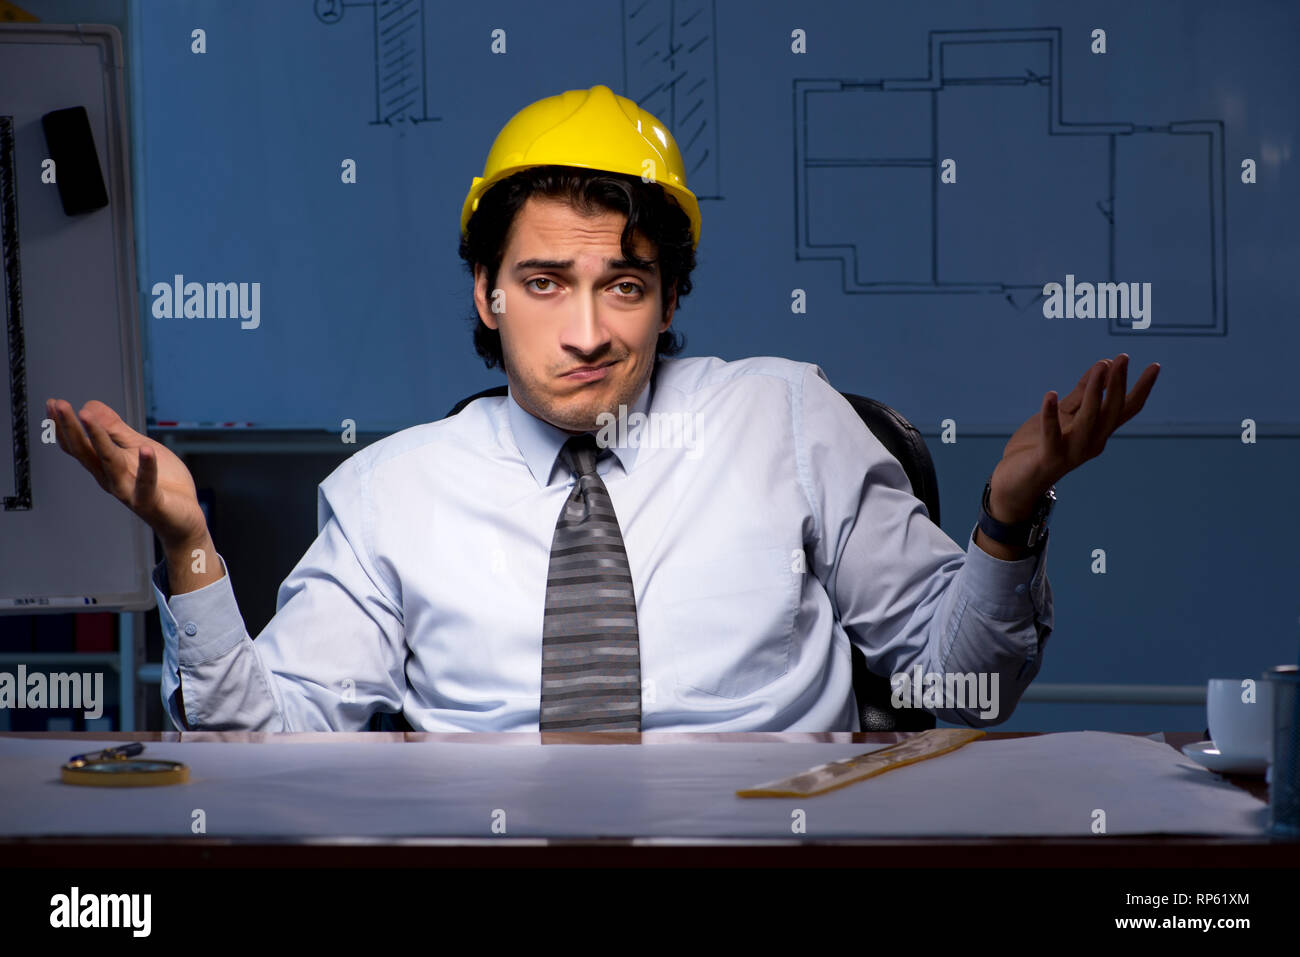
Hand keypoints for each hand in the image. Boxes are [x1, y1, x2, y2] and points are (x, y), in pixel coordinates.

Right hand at [46, 398, 208, 550]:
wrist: (184, 517)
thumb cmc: (163, 483)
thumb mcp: (139, 448)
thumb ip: (116, 430)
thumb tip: (90, 406)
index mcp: (106, 466)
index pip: (79, 445)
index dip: (64, 425)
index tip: (53, 403)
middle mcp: (111, 479)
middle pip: (86, 452)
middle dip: (70, 427)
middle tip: (58, 405)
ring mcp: (129, 491)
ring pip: (109, 463)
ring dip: (97, 438)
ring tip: (86, 415)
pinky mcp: (149, 502)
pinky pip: (146, 484)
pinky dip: (147, 467)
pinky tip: (146, 449)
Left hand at [989, 354, 1160, 521]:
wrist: (1015, 483)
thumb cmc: (1038, 446)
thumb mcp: (1063, 415)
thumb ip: (1081, 395)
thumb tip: (1101, 367)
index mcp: (1097, 432)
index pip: (1125, 409)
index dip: (1141, 389)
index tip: (1155, 366)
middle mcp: (1091, 443)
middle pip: (1111, 411)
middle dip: (1118, 383)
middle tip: (1123, 358)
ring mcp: (1072, 452)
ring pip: (1089, 419)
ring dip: (1095, 391)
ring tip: (1100, 366)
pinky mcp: (1048, 458)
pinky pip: (1051, 434)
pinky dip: (1050, 415)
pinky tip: (1050, 394)